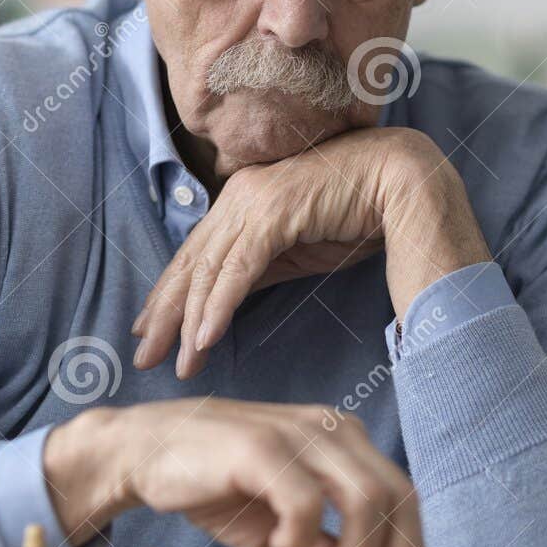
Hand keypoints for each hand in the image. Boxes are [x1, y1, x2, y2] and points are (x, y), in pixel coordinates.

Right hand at [43, 399, 431, 546]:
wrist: (144, 454)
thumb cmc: (216, 487)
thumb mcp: (281, 535)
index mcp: (345, 444)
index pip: (403, 500)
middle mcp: (332, 431)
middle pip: (398, 498)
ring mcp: (299, 434)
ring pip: (366, 498)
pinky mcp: (262, 445)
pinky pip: (308, 500)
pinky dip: (304, 534)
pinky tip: (280, 544)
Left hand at [131, 126, 489, 377]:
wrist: (403, 182)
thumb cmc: (356, 213)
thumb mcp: (296, 247)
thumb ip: (260, 265)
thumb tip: (229, 297)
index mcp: (239, 200)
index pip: (195, 255)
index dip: (170, 294)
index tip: (150, 331)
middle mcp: (237, 196)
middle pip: (190, 263)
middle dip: (164, 313)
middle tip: (143, 356)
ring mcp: (252, 202)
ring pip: (208, 270)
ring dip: (188, 321)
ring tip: (177, 363)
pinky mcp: (272, 213)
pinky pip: (237, 270)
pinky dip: (218, 306)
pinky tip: (204, 339)